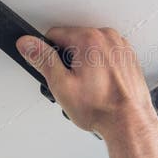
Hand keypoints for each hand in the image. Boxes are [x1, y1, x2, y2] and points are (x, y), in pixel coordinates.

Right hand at [16, 27, 157, 143]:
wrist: (129, 122)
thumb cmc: (101, 108)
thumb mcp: (61, 85)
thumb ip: (43, 59)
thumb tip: (27, 43)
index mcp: (89, 39)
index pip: (54, 34)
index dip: (48, 55)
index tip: (55, 71)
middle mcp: (108, 38)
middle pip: (73, 41)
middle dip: (68, 61)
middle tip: (74, 84)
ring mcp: (120, 47)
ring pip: (90, 49)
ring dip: (85, 64)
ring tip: (89, 88)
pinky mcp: (128, 57)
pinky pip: (106, 56)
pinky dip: (101, 67)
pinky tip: (101, 86)